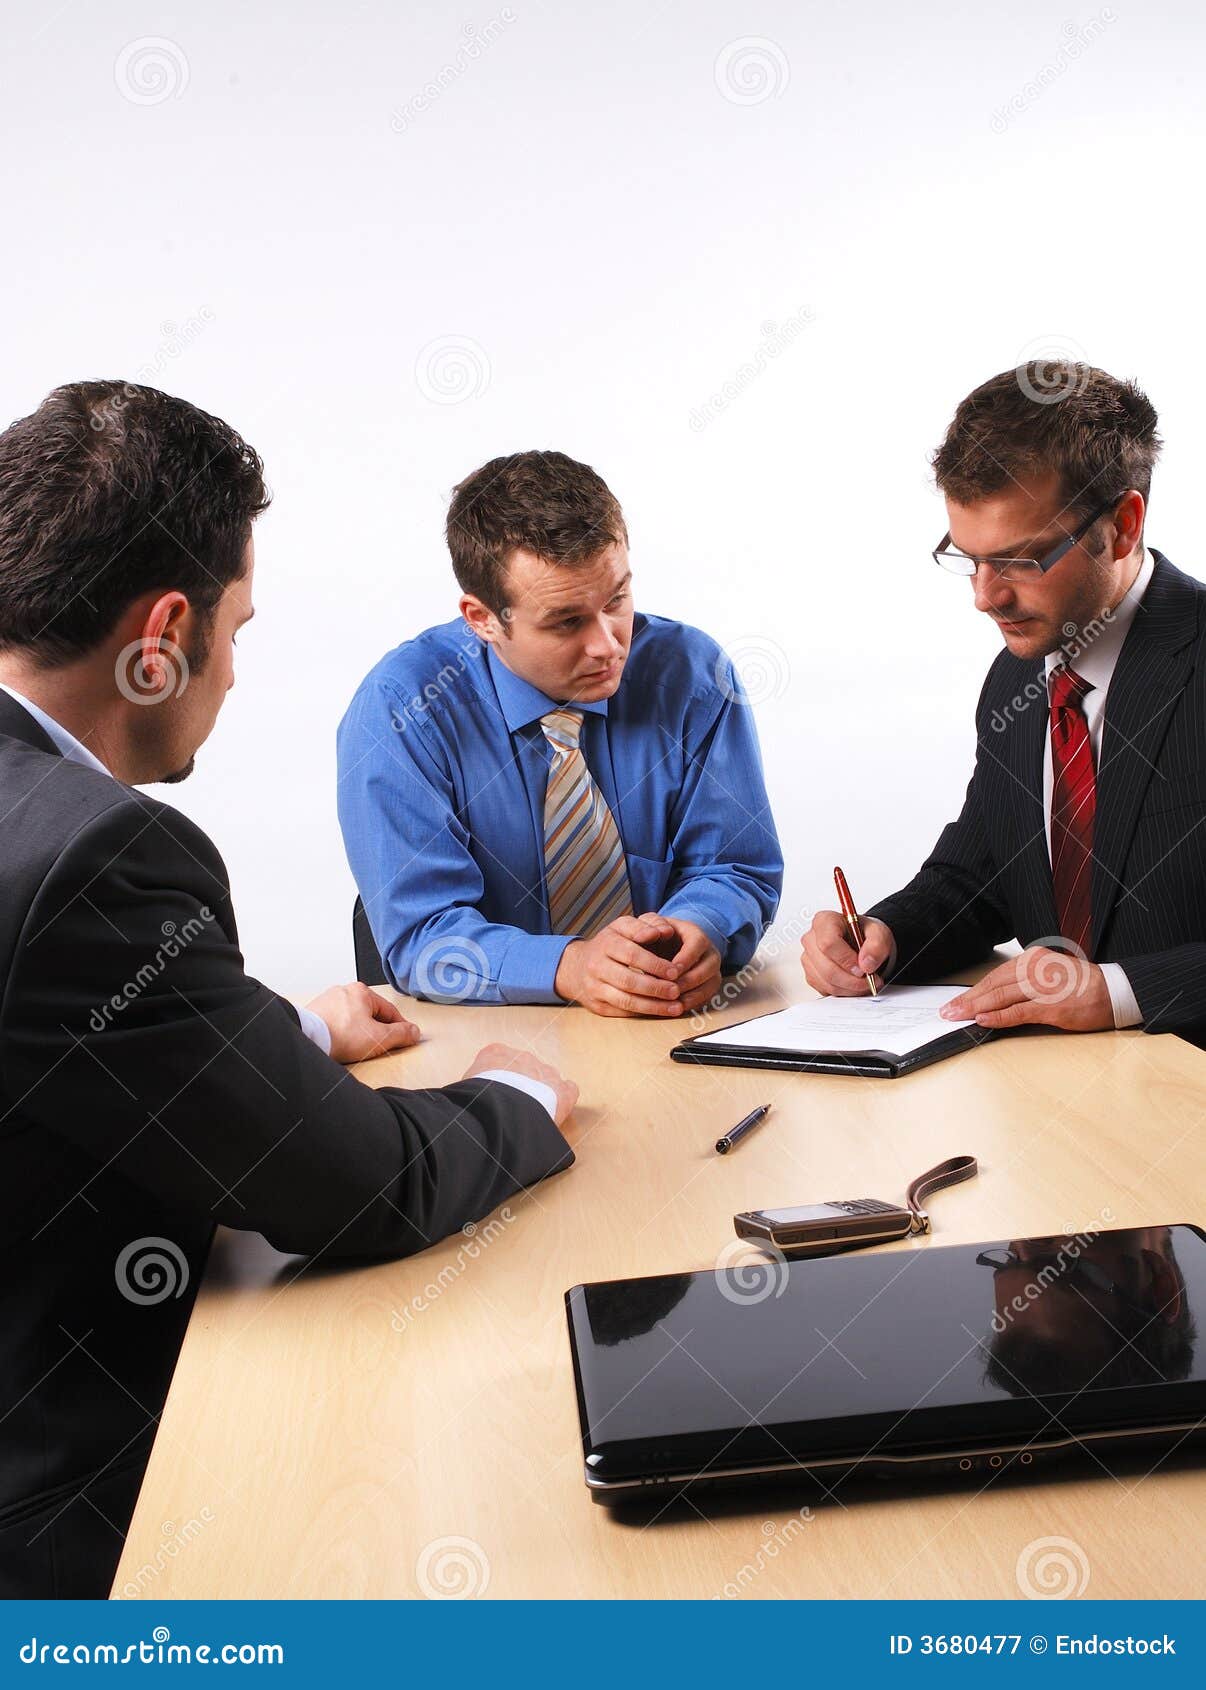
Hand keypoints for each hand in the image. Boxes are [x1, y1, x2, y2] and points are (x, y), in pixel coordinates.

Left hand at [307, 982, 421, 1063]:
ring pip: (352, 1018)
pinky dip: (342, 1032)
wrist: (307, 1038)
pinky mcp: (315, 1012)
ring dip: (358, 1031)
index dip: (400, 1027)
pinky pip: (336, 1022)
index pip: (389, 1011)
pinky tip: (341, 1044)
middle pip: (370, 1013)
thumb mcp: (379, 1037)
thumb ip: (400, 1034)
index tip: (404, 1037)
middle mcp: (343, 991)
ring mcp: (328, 1001)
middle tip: (380, 1045)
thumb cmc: (339, 1035)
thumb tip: (413, 1032)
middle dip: (377, 1029)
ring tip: (358, 1047)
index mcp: (362, 991)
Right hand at [465, 1042, 578, 1126]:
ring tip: (532, 1113)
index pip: (499, 1059)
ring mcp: (544, 1071)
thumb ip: (473, 1084)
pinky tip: (556, 1109)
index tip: (496, 1092)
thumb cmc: (478, 1099)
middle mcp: (523, 1057)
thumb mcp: (465, 1086)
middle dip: (521, 1085)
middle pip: (524, 1068)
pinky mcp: (562, 1090)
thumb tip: (470, 1097)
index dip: (499, 1078)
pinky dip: (563, 1098)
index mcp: (496, 1052)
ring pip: (546, 1078)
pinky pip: (568, 1089)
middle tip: (514, 1106)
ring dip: (541, 1092)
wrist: (501, 1108)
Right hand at [554, 913, 686, 1017]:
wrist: (577, 966)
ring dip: (653, 1006)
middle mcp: (596, 966)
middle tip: (677, 991)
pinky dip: (644, 1013)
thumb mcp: (624, 927)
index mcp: (606, 943)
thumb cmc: (610, 944)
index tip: (675, 971)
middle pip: (628, 980)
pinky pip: (622, 1012)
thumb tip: (664, 931)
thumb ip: (646, 924)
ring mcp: (594, 988)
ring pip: (625, 1000)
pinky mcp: (597, 1006)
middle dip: (656, 987)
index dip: (655, 964)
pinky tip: (661, 1011)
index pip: (632, 954)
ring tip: (675, 1007)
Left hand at [648, 915, 722, 1012]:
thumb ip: (652, 924)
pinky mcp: (710, 985)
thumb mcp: (652, 924)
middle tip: (670, 990)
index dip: (686, 959)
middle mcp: (709, 952)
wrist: (665, 945)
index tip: (671, 971)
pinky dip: (693, 1003)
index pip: (698, 944)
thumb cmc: (657, 936)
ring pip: (711, 984)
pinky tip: (677, 1007)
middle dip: (689, 980)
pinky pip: (708, 996)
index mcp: (696, 934)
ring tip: (673, 1002)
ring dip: (692, 994)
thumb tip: (656, 932)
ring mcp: (712, 969)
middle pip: (708, 967)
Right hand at [801, 910, 893, 996]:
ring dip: (850, 988)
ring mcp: (808, 958)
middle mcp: (811, 939)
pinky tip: (854, 984)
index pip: (828, 943)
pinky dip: (843, 991)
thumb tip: (866, 963)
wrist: (862, 943)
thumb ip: (877, 945)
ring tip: (866, 983)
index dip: (846, 960)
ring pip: (827, 982)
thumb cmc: (865, 934)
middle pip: (826, 967)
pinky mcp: (811, 975)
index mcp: (825, 921)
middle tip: (870, 980)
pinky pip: (825, 989)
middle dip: (852, 980)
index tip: (863, 968)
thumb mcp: (879, 933)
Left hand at [939, 950, 1113, 1030]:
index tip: (956, 1000)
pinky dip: (998, 1016)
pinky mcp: (1052, 1006)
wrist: (1115, 990)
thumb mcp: (1050, 976)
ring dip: (975, 1007)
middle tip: (947, 1010)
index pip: (996, 975)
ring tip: (956, 1016)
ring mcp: (1044, 987)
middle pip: (994, 985)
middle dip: (967, 999)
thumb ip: (1025, 983)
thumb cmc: (1083, 986)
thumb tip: (996, 998)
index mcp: (1034, 960)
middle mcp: (1036, 969)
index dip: (974, 990)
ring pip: (1001, 996)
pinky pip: (1019, 1011)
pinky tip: (982, 1020)